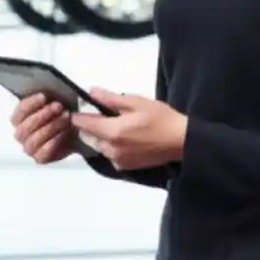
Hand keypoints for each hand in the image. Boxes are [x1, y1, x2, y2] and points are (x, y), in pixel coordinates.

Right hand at [10, 93, 76, 164]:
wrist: (78, 132)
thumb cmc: (63, 113)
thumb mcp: (59, 99)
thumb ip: (53, 94)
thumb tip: (57, 90)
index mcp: (21, 117)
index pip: (18, 112)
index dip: (29, 104)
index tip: (43, 96)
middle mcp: (22, 133)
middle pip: (24, 127)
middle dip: (42, 115)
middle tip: (58, 106)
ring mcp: (30, 147)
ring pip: (33, 140)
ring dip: (50, 127)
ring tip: (65, 117)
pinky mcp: (40, 158)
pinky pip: (42, 154)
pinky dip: (53, 143)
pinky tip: (63, 133)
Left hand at [70, 88, 187, 171]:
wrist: (180, 141)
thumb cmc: (160, 118)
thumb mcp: (137, 102)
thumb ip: (111, 99)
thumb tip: (91, 92)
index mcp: (112, 132)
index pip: (83, 124)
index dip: (78, 115)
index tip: (79, 107)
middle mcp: (110, 149)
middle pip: (87, 137)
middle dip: (88, 126)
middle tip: (99, 113)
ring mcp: (117, 160)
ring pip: (97, 146)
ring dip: (99, 136)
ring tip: (112, 124)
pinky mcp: (124, 167)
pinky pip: (109, 154)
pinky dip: (109, 146)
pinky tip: (122, 138)